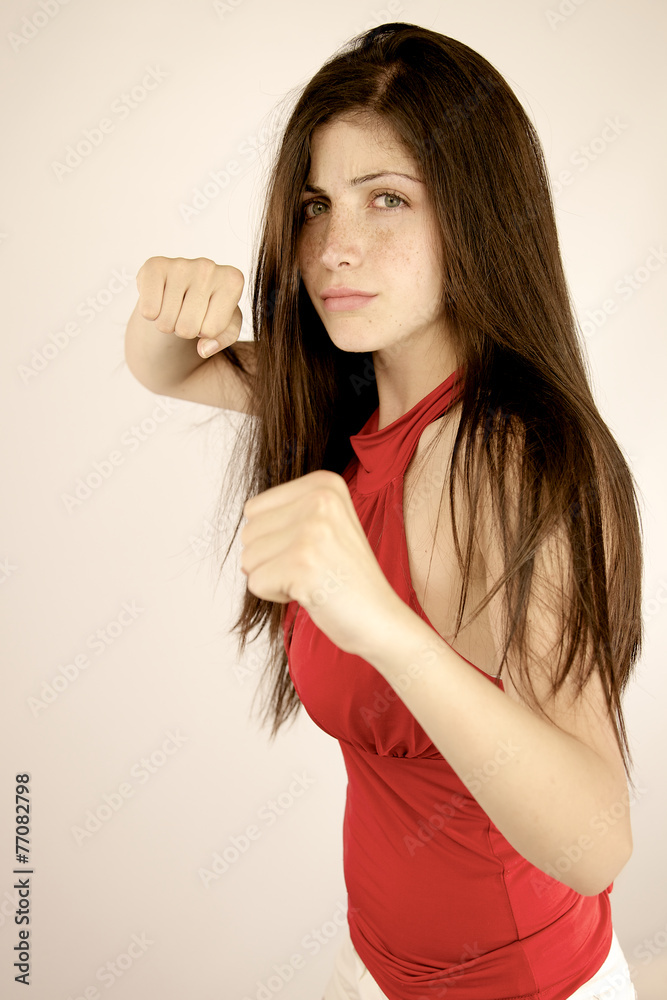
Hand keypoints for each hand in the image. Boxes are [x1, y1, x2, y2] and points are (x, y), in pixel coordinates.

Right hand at [135, 256, 244, 357]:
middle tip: (187, 313)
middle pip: (187, 328)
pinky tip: (160, 299)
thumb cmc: (210, 309)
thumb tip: (204, 349)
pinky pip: (148, 311)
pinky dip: (150, 314)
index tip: (207, 316)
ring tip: (175, 306)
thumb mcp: (226, 327)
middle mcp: (209, 267)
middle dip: (185, 330)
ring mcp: (181, 264)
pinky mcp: (154, 266)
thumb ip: (223, 340)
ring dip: (167, 322)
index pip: (211, 331)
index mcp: (233, 280)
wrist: (183, 290)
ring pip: (166, 322)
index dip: (206, 332)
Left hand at [240, 470, 403, 657]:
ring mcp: (313, 530)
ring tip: (311, 579)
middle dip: (270, 559)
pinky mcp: (303, 564)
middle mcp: (320, 499)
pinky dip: (275, 595)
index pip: (254, 509)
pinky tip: (309, 593)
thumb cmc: (345, 577)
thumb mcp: (325, 524)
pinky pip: (255, 583)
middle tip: (311, 568)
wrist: (380, 618)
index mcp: (325, 483)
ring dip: (273, 577)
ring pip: (248, 558)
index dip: (273, 538)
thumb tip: (244, 526)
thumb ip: (287, 513)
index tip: (311, 549)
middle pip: (248, 532)